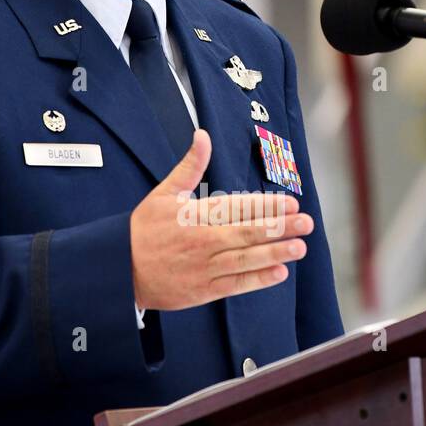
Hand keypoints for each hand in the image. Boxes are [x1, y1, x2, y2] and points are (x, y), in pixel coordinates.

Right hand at [129, 129, 313, 311]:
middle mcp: (203, 241)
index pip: (237, 208)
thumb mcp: (164, 192)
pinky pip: (235, 284)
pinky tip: (279, 273)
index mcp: (195, 215)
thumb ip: (190, 166)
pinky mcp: (203, 290)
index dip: (266, 206)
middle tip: (306, 223)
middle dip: (279, 228)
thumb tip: (203, 136)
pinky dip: (257, 280)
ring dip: (274, 253)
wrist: (120, 269)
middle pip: (247, 233)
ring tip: (299, 247)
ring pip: (245, 260)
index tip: (290, 203)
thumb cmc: (144, 229)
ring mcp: (204, 267)